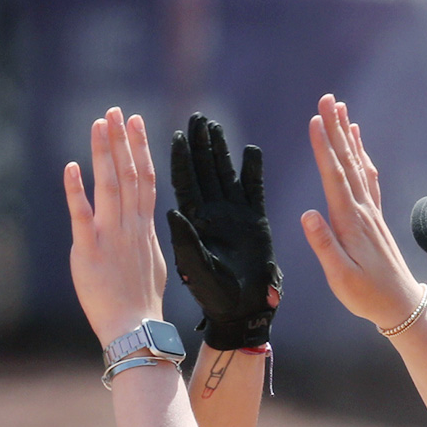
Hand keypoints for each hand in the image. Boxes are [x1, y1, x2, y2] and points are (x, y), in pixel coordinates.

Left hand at [64, 108, 168, 349]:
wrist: (133, 329)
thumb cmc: (140, 302)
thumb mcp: (151, 263)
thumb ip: (143, 238)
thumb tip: (141, 226)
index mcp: (144, 228)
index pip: (145, 178)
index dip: (140, 148)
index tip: (135, 123)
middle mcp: (130, 226)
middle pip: (130, 173)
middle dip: (122, 139)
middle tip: (115, 110)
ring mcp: (111, 236)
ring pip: (110, 185)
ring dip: (105, 153)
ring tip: (99, 123)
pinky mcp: (89, 250)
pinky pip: (82, 215)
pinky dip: (76, 189)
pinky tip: (72, 166)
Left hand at [167, 114, 280, 349]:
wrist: (243, 309)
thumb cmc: (213, 294)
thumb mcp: (195, 266)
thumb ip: (185, 239)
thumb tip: (171, 210)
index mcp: (192, 222)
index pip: (184, 183)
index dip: (180, 158)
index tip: (175, 135)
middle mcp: (211, 213)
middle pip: (204, 170)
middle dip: (199, 144)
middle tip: (196, 117)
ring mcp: (233, 214)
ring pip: (225, 173)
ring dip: (220, 149)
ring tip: (214, 125)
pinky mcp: (255, 219)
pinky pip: (254, 188)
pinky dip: (253, 169)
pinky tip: (251, 150)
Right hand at [300, 94, 424, 330]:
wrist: (400, 305)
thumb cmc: (366, 296)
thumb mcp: (340, 277)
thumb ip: (324, 246)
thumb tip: (308, 214)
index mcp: (350, 223)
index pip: (333, 177)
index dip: (323, 148)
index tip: (315, 120)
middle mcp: (362, 211)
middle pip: (346, 162)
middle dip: (335, 129)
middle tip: (327, 98)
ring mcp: (370, 212)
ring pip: (358, 165)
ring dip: (348, 136)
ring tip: (341, 110)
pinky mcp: (374, 218)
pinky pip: (368, 178)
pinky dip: (362, 156)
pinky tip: (359, 145)